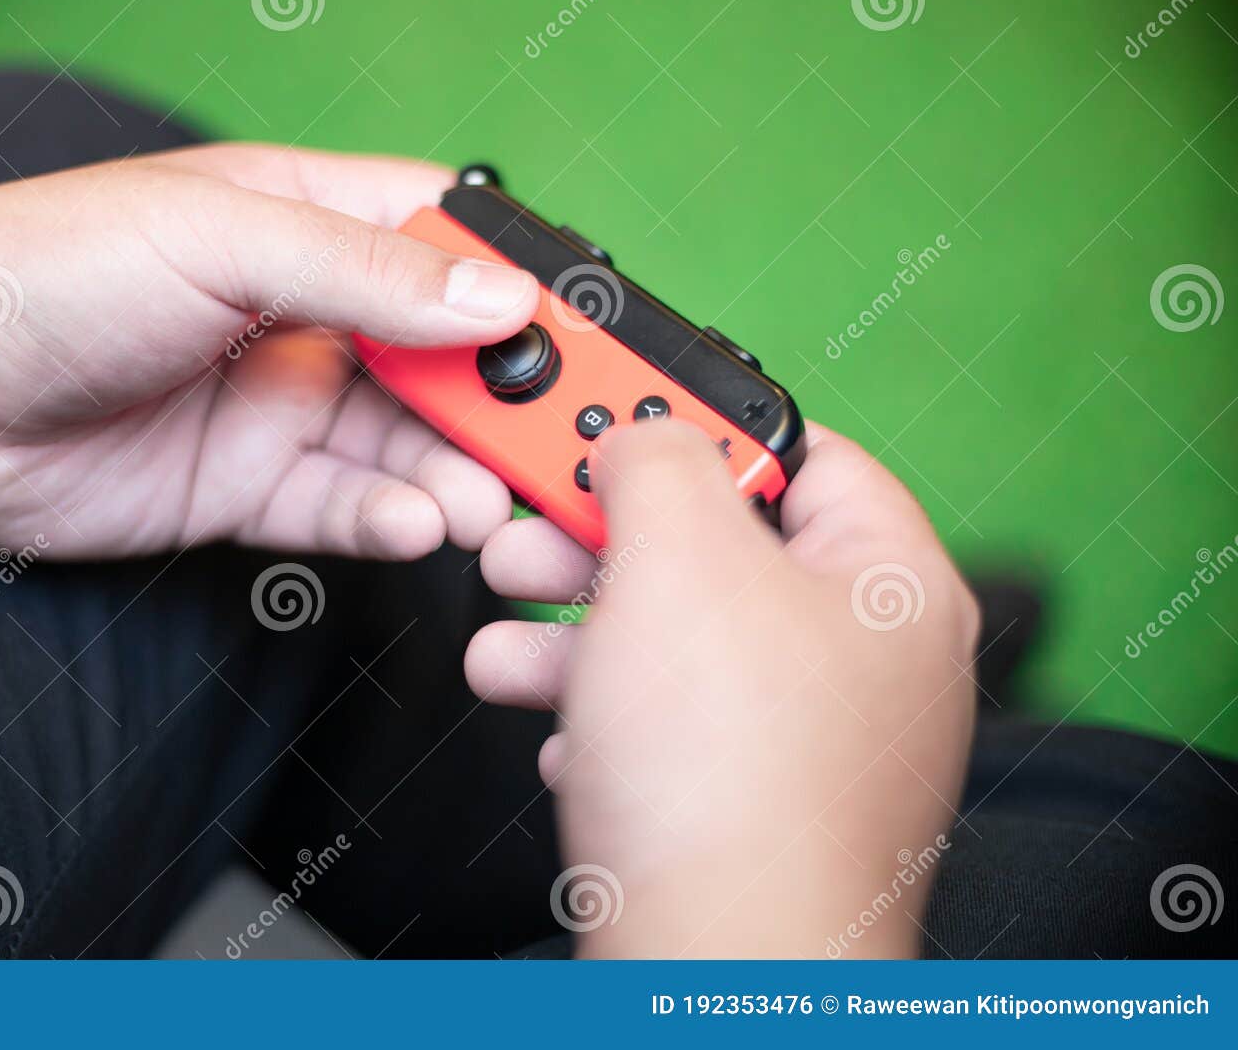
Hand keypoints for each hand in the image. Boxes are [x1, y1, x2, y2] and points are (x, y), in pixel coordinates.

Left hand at [0, 145, 539, 557]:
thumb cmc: (46, 270)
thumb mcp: (222, 239)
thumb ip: (369, 272)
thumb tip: (503, 294)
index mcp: (306, 219)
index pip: (448, 240)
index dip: (522, 283)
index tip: (590, 337)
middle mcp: (306, 315)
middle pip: (446, 357)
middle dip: (506, 400)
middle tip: (563, 444)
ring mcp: (278, 406)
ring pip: (406, 447)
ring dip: (458, 475)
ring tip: (491, 504)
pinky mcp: (243, 490)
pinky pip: (341, 511)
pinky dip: (386, 523)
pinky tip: (413, 526)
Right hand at [467, 420, 978, 956]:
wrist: (715, 971)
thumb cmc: (731, 782)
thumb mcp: (678, 555)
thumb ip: (657, 457)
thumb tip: (638, 436)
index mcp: (888, 580)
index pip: (801, 449)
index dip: (699, 425)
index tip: (619, 424)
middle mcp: (868, 662)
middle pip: (723, 548)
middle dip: (605, 540)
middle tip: (534, 527)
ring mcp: (815, 743)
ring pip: (682, 643)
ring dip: (577, 632)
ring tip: (507, 638)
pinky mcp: (756, 808)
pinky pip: (673, 726)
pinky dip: (607, 712)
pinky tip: (566, 728)